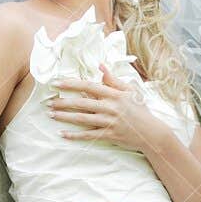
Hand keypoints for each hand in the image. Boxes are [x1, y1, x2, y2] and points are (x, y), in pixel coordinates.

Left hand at [47, 67, 167, 153]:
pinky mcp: (108, 135)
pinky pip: (88, 135)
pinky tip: (62, 134)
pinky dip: (74, 135)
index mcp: (114, 94)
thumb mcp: (130, 91)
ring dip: (64, 117)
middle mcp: (110, 107)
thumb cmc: (140, 110)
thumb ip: (113, 79)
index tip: (57, 83)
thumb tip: (100, 66)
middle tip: (48, 102)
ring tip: (51, 114)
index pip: (88, 87)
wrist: (151, 132)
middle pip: (81, 103)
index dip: (71, 84)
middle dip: (63, 102)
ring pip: (81, 118)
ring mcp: (109, 122)